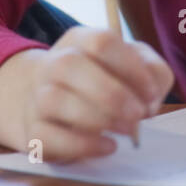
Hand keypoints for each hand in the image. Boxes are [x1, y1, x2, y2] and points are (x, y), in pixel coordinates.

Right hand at [17, 26, 175, 162]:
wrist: (52, 104)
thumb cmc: (104, 81)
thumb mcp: (133, 66)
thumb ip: (153, 73)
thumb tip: (150, 100)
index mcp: (80, 40)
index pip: (101, 42)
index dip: (131, 68)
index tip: (151, 93)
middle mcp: (53, 64)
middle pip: (70, 65)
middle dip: (112, 94)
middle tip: (138, 115)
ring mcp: (37, 97)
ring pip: (54, 100)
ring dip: (97, 118)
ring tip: (127, 130)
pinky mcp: (33, 131)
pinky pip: (47, 137)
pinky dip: (82, 145)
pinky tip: (108, 146)